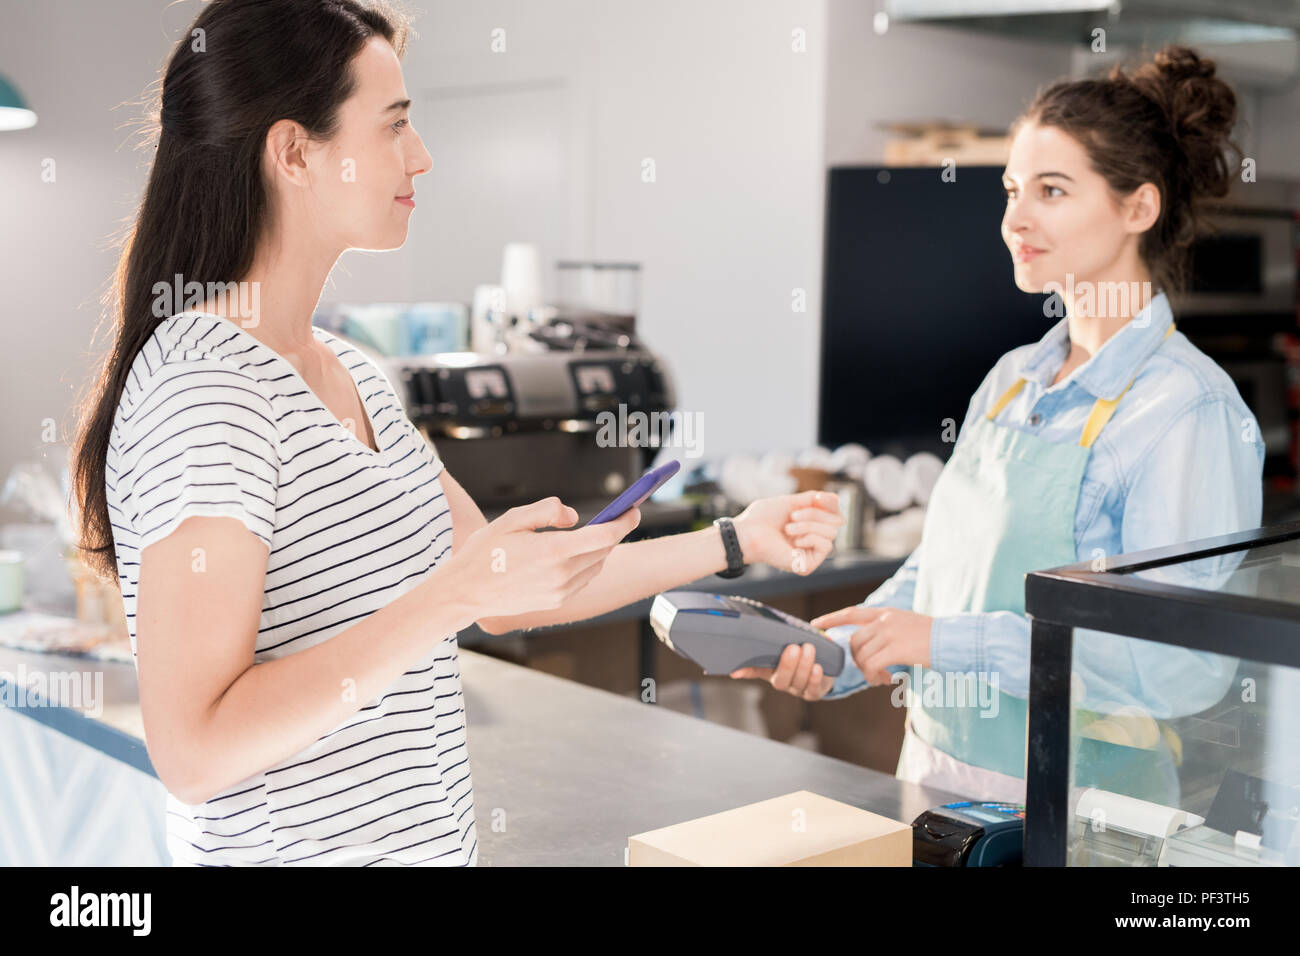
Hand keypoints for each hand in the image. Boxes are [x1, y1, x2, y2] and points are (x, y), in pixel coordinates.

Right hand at [449, 497, 640, 621]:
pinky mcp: (556, 601)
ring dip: (600, 549)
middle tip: (618, 516)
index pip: (603, 535)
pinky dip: (586, 565)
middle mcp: (562, 575)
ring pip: (596, 566)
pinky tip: (575, 555)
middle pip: (604, 550)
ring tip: (594, 534)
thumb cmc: (484, 552)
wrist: (466, 593)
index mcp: (553, 551)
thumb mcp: (512, 519)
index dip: (623, 521)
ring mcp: (560, 591)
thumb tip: (574, 517)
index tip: (633, 510)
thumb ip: (547, 511)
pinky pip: (583, 580)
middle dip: (614, 531)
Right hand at [729, 641, 836, 700]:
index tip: (734, 671)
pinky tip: (817, 667)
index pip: (754, 671)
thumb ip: (777, 641)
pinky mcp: (814, 692)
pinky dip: (814, 679)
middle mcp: (783, 682)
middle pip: (780, 680)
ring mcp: (798, 689)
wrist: (823, 664)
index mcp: (771, 670)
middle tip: (793, 647)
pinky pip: (813, 689)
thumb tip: (776, 632)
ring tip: (809, 648)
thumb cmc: (800, 653)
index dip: (745, 671)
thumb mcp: (787, 646)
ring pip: (798, 682)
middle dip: (787, 664)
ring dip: (804, 665)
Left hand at [732, 490, 843, 574]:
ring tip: (788, 528)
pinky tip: (794, 541)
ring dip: (809, 526)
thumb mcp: (790, 502)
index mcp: (808, 523)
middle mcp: (812, 538)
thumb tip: (837, 498)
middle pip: (836, 521)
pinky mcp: (808, 565)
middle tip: (792, 516)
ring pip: (832, 533)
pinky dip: (811, 538)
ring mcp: (810, 552)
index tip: (818, 497)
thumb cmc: (762, 518)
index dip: (830, 503)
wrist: (747, 533)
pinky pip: (826, 546)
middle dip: (815, 514)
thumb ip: (812, 500)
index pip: (834, 513)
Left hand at [810, 605, 933, 684]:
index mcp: (885, 613)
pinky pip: (872, 666)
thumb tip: (869, 645)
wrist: (953, 638)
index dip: (832, 619)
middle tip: (870, 672)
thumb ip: (886, 629)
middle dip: (856, 659)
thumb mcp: (906, 624)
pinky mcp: (896, 649)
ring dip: (868, 672)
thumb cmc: (932, 637)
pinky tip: (886, 680)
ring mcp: (889, 633)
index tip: (816, 624)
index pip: (852, 612)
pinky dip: (874, 676)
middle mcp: (884, 620)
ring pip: (862, 656)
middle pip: (854, 641)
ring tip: (881, 678)